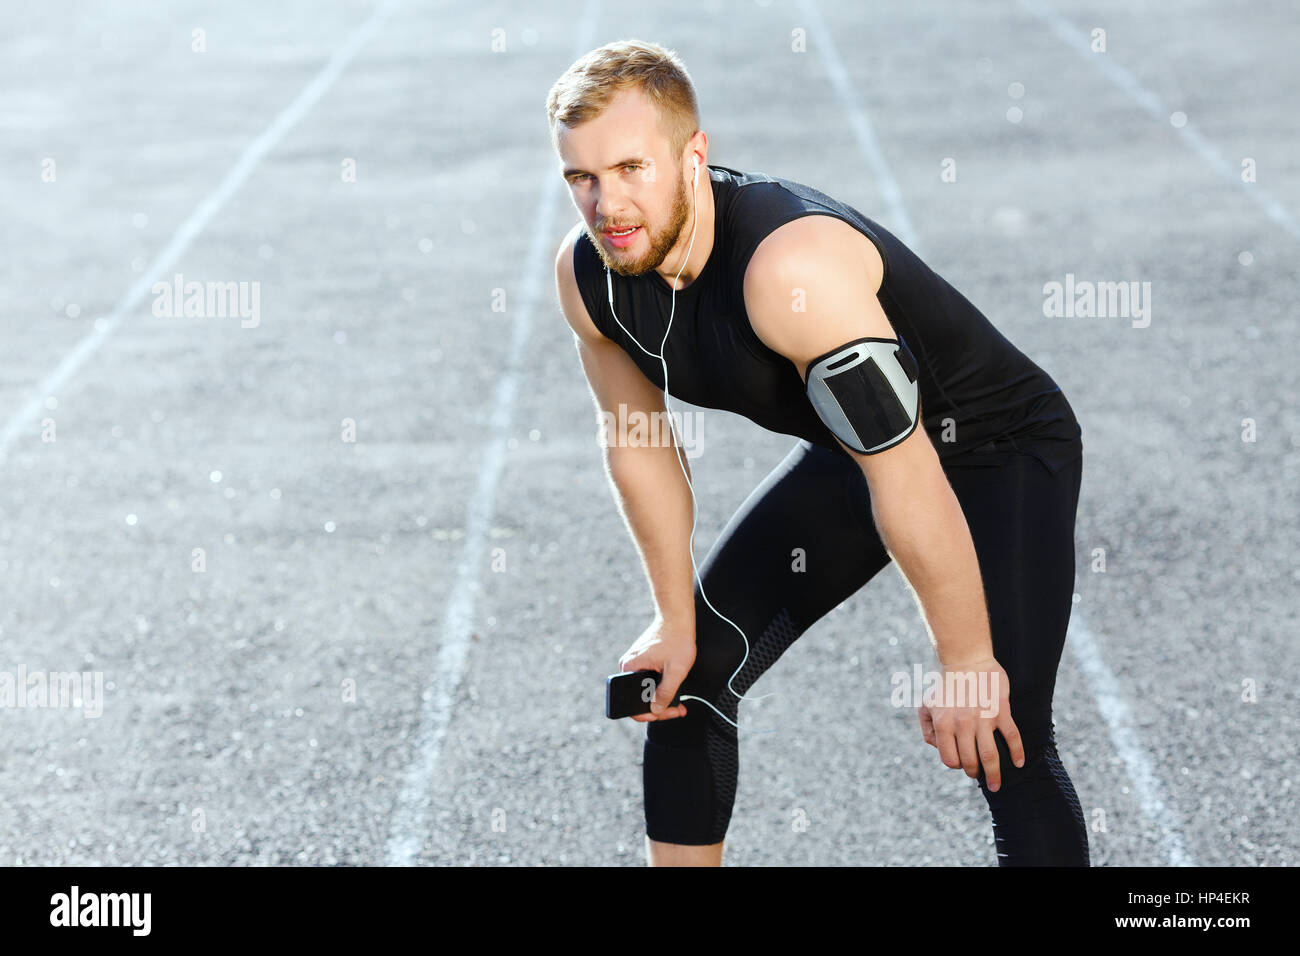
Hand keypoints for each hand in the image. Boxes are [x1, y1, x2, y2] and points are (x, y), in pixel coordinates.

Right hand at [618, 615, 694, 721]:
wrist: (677, 619)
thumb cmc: (677, 639)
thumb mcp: (675, 671)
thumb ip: (666, 693)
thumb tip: (656, 710)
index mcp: (630, 668)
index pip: (631, 703)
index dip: (648, 714)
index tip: (664, 714)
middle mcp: (628, 667)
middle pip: (638, 698)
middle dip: (658, 708)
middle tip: (677, 710)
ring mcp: (634, 664)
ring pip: (644, 691)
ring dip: (661, 699)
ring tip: (678, 703)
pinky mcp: (641, 662)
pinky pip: (647, 681)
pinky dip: (659, 688)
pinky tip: (672, 690)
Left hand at [917, 656, 1023, 791]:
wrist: (966, 660)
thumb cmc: (944, 685)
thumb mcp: (927, 705)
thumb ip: (928, 729)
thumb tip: (937, 748)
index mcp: (943, 724)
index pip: (950, 759)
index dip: (956, 765)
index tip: (961, 764)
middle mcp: (962, 724)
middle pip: (970, 762)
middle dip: (974, 773)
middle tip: (978, 775)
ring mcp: (983, 719)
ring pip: (991, 756)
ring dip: (994, 774)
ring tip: (995, 785)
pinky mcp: (1001, 711)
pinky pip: (1012, 737)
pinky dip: (1017, 753)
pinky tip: (1018, 763)